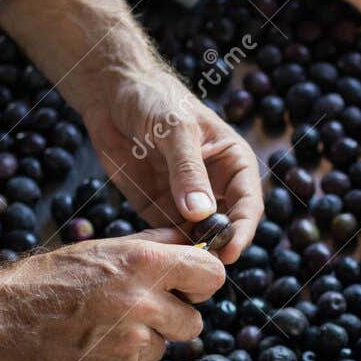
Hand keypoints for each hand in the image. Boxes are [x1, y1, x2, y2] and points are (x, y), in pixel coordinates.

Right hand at [0, 231, 224, 360]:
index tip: (188, 287)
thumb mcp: (101, 249)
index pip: (212, 276)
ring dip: (138, 343)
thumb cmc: (48, 280)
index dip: (201, 282)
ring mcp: (130, 346)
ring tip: (98, 330)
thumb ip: (152, 246)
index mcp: (143, 265)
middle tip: (134, 312)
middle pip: (192, 322)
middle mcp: (142, 304)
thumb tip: (194, 243)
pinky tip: (87, 351)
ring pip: (160, 349)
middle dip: (170, 319)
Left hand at [68, 68, 261, 262]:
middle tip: (200, 266)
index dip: (242, 230)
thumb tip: (202, 215)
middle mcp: (216, 186)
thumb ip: (188, 172)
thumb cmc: (155, 100)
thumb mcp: (175, 130)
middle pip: (226, 228)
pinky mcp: (159, 208)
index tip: (228, 252)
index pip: (248, 204)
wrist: (113, 94)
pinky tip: (155, 253)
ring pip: (197, 238)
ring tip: (176, 264)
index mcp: (234, 163)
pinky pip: (167, 236)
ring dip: (189, 252)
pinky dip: (165, 247)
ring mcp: (187, 200)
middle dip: (216, 248)